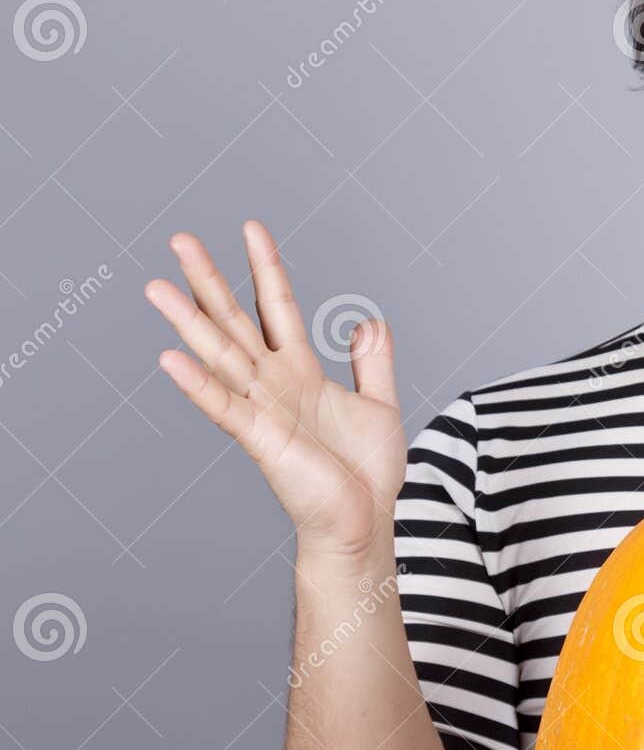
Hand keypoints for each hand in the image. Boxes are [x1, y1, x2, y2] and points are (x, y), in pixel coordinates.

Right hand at [145, 221, 405, 560]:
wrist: (363, 521)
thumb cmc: (366, 473)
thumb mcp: (379, 404)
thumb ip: (372, 362)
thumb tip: (367, 320)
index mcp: (300, 372)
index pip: (276, 307)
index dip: (266, 268)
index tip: (251, 228)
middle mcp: (274, 384)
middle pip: (234, 320)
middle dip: (209, 280)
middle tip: (180, 238)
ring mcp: (263, 409)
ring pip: (220, 355)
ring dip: (188, 322)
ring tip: (157, 286)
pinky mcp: (261, 440)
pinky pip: (225, 407)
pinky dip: (198, 385)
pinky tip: (170, 358)